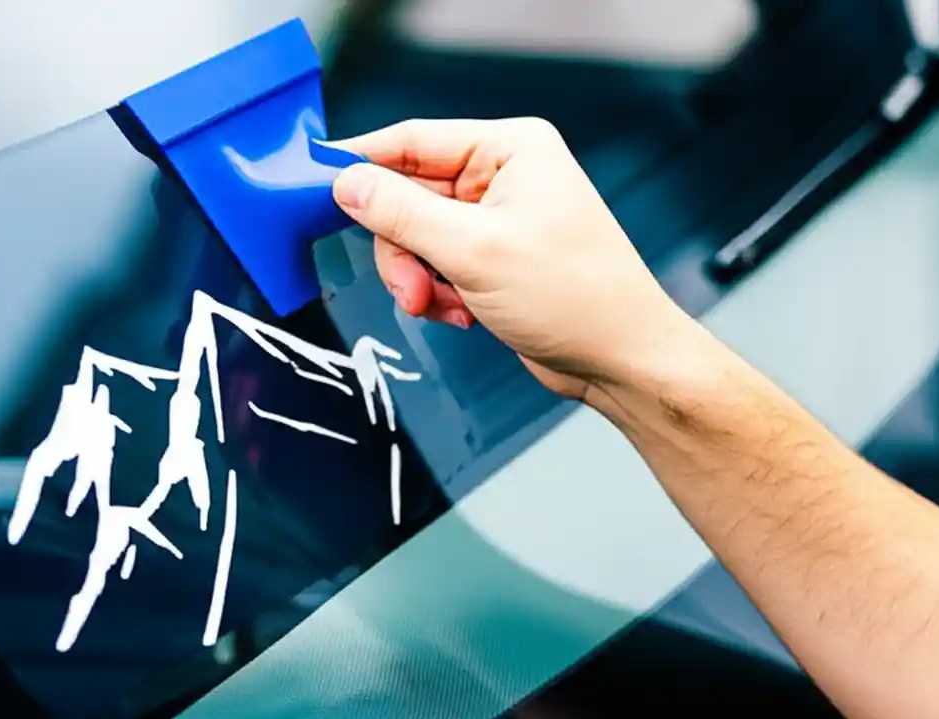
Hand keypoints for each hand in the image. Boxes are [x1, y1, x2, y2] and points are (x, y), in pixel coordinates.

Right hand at [331, 117, 694, 398]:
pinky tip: (462, 312)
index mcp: (510, 149)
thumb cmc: (577, 298)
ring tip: (442, 305)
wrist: (619, 358)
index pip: (412, 140)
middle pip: (406, 195)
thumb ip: (402, 214)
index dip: (362, 164)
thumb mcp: (475, 251)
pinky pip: (435, 263)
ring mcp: (497, 217)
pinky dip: (436, 292)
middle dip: (401, 248)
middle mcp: (503, 175)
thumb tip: (347, 183)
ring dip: (416, 277)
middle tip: (409, 286)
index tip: (319, 187)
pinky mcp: (492, 255)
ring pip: (415, 236)